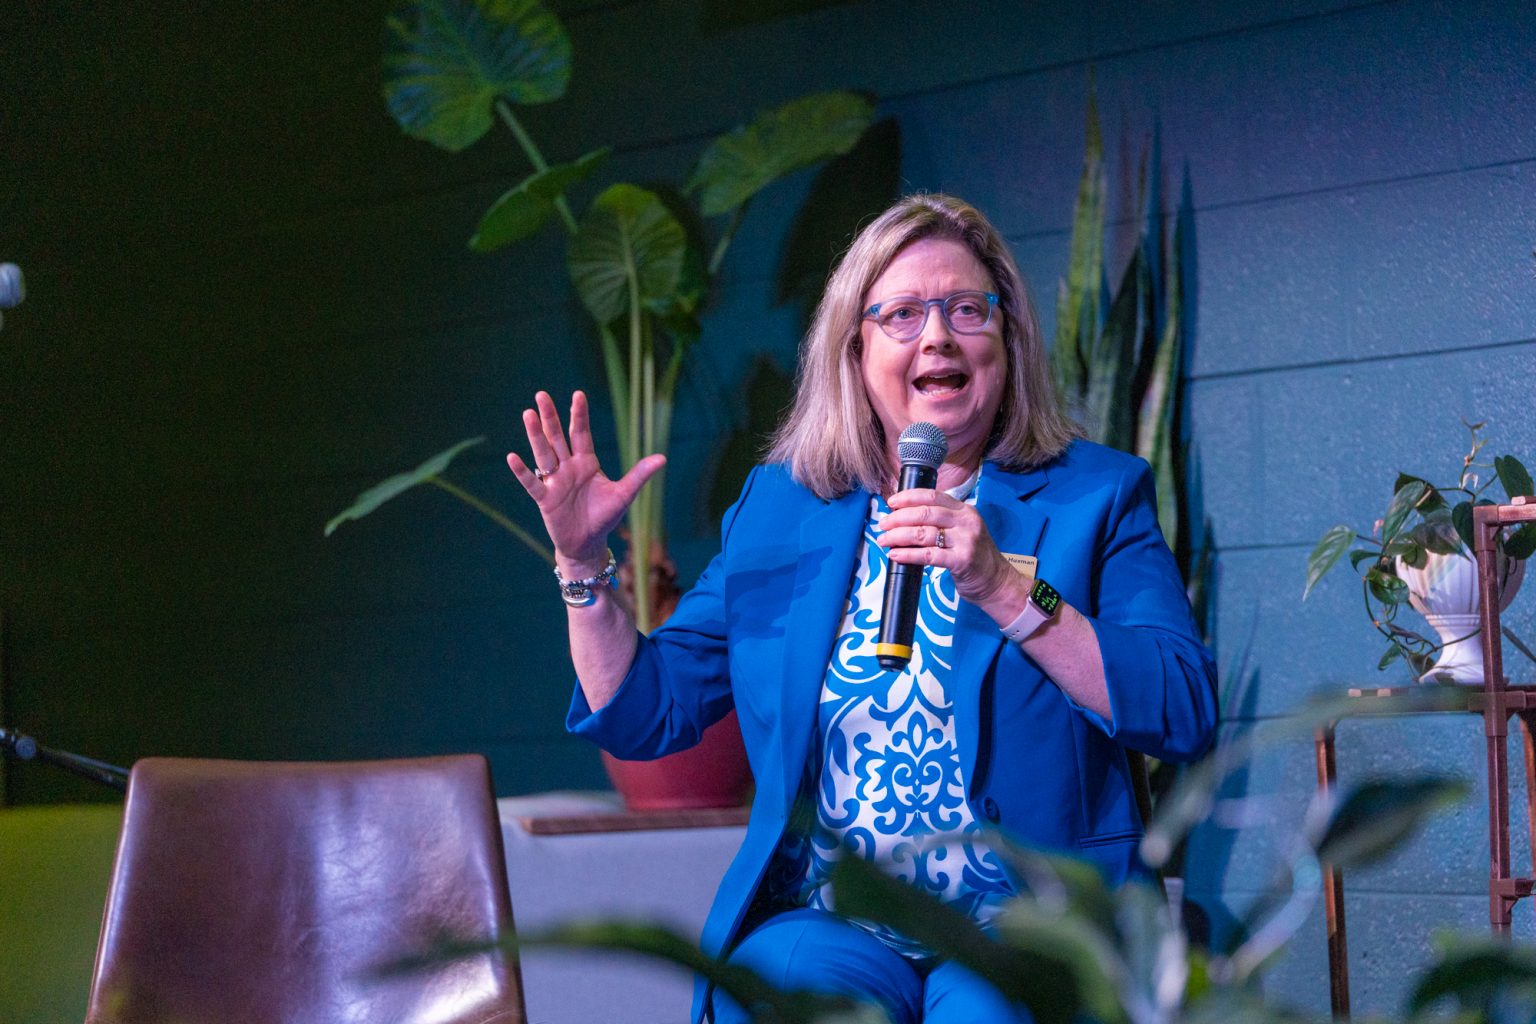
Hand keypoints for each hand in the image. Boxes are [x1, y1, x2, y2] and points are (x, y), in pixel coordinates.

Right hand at [506, 390, 664, 572]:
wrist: (588, 543)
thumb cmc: (605, 516)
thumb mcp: (624, 494)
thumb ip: (639, 475)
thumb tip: (662, 458)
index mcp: (587, 462)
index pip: (581, 433)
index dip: (578, 415)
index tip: (577, 394)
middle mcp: (568, 467)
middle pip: (558, 437)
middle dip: (550, 417)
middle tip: (541, 394)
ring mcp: (555, 481)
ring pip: (544, 453)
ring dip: (536, 435)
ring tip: (528, 414)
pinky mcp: (545, 499)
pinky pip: (532, 482)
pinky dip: (522, 471)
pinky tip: (512, 457)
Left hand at [877, 488, 1025, 613]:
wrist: (997, 582)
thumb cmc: (974, 556)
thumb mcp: (962, 530)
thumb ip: (940, 521)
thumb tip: (903, 517)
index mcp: (964, 510)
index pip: (932, 496)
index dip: (909, 497)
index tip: (891, 503)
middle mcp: (966, 521)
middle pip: (925, 513)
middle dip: (898, 518)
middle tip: (883, 524)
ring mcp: (966, 540)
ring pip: (924, 533)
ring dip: (898, 536)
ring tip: (884, 540)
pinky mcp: (962, 560)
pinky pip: (928, 555)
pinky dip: (908, 554)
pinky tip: (895, 554)